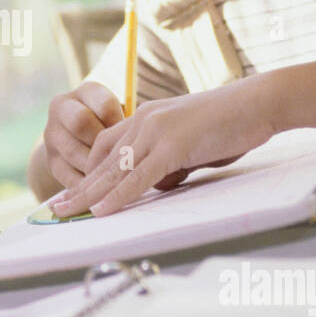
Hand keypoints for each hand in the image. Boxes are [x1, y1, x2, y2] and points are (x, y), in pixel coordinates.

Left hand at [48, 77, 276, 217]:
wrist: (259, 103)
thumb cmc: (233, 124)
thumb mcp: (193, 144)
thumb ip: (173, 161)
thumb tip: (163, 182)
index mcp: (148, 116)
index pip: (107, 145)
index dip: (90, 171)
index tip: (76, 192)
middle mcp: (145, 120)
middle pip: (101, 158)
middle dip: (78, 186)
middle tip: (56, 208)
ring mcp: (156, 131)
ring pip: (114, 169)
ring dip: (87, 195)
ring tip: (66, 213)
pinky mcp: (172, 145)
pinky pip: (138, 177)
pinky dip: (118, 196)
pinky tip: (100, 210)